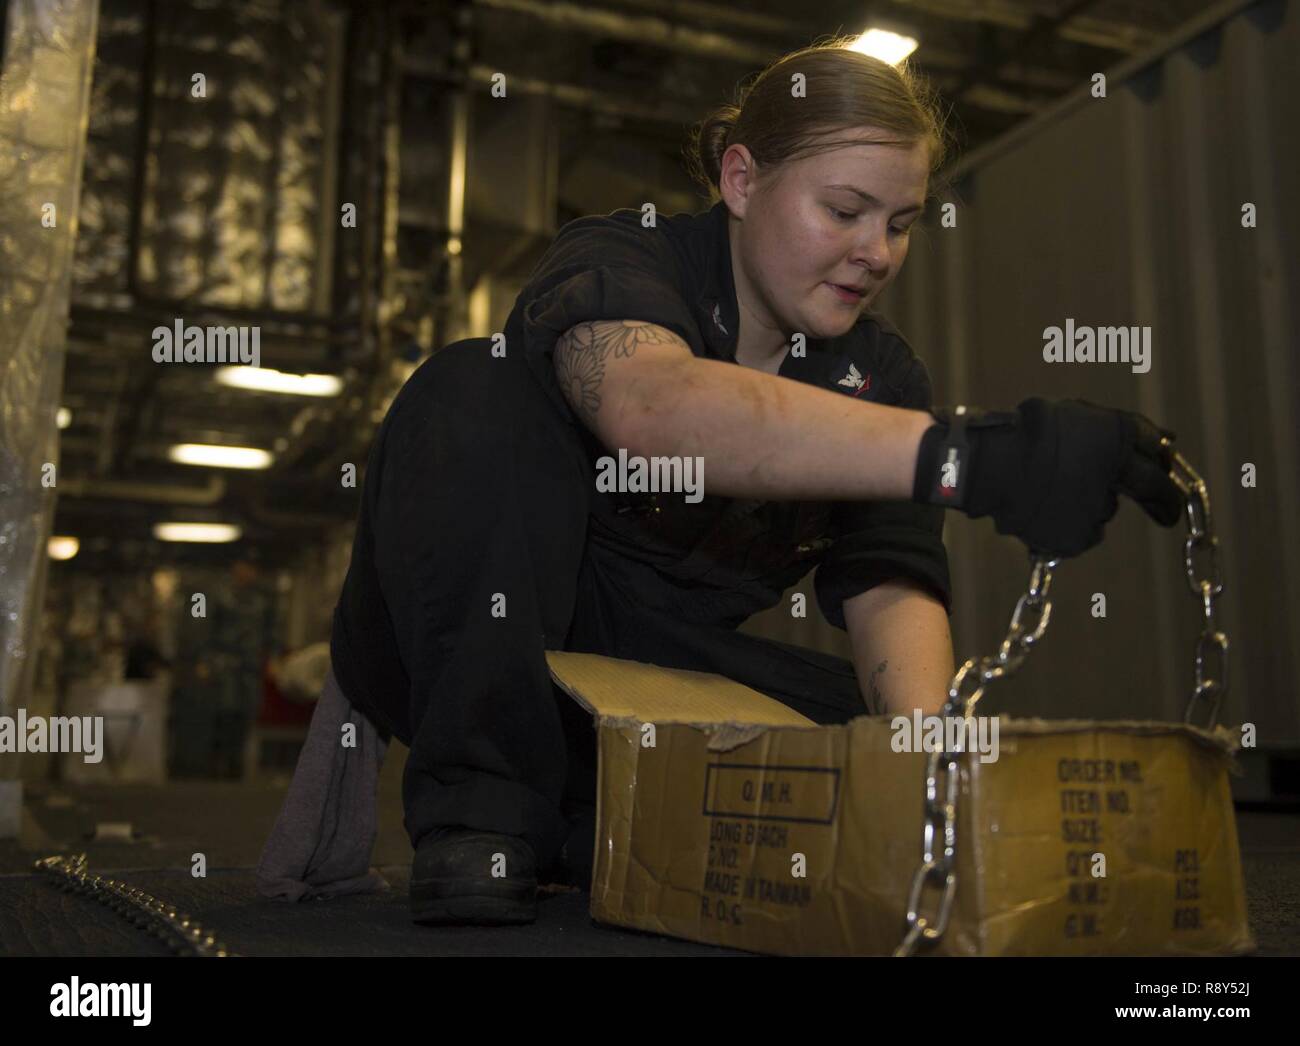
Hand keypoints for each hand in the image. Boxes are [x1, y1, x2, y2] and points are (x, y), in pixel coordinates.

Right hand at [914, 397, 1183, 556]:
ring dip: (1088, 504)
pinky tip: (1042, 509)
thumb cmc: (1026, 435)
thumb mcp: (1077, 417)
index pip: (1157, 449)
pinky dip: (1066, 524)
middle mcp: (1116, 472)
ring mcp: (1098, 507)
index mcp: (1117, 436)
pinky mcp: (1077, 536)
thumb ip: (1116, 430)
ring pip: (1104, 509)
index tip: (1168, 472)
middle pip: (1155, 489)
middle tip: (1169, 514)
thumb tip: (1169, 441)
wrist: (989, 466)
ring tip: (1049, 491)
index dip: (1162, 461)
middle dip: (1167, 502)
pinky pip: (1080, 533)